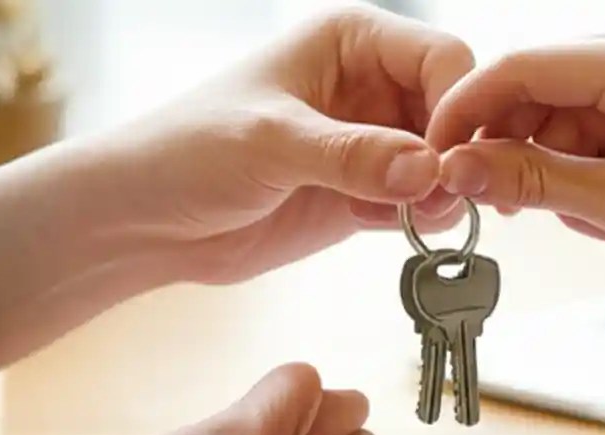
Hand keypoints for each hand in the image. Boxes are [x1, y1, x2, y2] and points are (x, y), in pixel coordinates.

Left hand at [104, 3, 474, 284]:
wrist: (147, 221)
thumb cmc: (187, 151)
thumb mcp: (271, 142)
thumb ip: (353, 154)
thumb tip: (429, 169)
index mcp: (352, 40)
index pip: (444, 59)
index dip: (457, 107)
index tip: (445, 160)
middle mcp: (371, 83)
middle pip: (455, 113)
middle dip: (454, 158)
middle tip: (435, 200)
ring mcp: (373, 139)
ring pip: (446, 163)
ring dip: (440, 195)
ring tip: (400, 216)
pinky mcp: (369, 190)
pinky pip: (423, 202)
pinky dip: (419, 219)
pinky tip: (377, 224)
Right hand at [424, 30, 604, 299]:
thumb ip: (533, 179)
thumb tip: (456, 163)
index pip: (524, 66)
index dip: (468, 111)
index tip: (436, 157)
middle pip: (548, 89)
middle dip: (523, 150)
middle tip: (509, 210)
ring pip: (578, 116)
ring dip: (567, 171)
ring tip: (601, 225)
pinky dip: (601, 172)